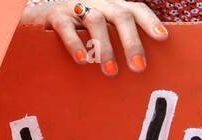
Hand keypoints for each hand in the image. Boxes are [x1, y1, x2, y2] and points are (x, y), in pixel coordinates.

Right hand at [21, 0, 168, 75]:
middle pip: (121, 15)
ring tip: (111, 72)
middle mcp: (98, 3)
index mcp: (113, 8)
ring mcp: (76, 6)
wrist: (38, 20)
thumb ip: (120, 45)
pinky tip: (81, 60)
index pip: (136, 10)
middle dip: (132, 42)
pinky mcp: (54, 14)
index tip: (163, 39)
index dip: (150, 22)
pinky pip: (66, 27)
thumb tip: (143, 71)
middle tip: (138, 68)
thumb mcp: (103, 34)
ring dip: (105, 47)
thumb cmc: (80, 33)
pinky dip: (75, 43)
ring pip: (96, 20)